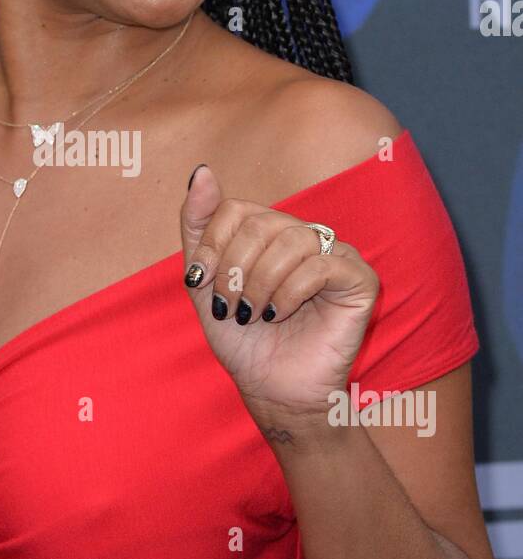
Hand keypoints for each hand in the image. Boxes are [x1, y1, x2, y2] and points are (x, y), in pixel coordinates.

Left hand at [180, 163, 379, 437]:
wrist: (271, 388)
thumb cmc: (242, 339)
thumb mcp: (205, 282)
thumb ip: (199, 227)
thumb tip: (202, 170)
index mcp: (269, 232)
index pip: (235, 209)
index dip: (212, 244)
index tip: (198, 282)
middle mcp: (304, 236)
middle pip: (260, 224)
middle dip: (234, 268)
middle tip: (231, 307)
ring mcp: (335, 254)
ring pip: (290, 240)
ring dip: (259, 282)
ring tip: (253, 314)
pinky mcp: (360, 279)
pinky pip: (321, 265)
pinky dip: (290, 291)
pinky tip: (279, 314)